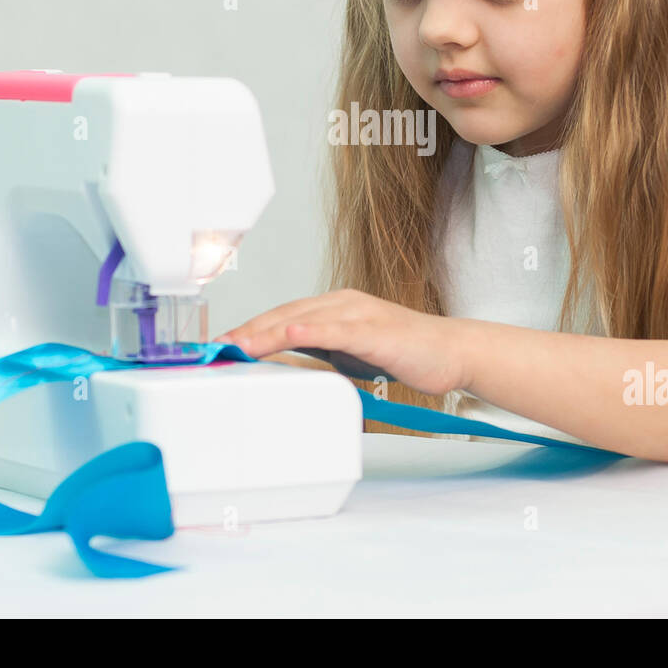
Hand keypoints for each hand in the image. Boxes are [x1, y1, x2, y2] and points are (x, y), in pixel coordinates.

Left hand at [214, 288, 468, 395]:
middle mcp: (342, 304)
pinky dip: (311, 330)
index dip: (250, 328)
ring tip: (239, 345)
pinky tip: (290, 333)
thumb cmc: (403, 352)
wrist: (450, 352)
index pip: (282, 315)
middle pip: (284, 313)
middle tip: (218, 347)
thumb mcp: (350, 354)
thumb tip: (285, 362)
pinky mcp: (374, 330)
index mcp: (334, 308)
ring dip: (267, 332)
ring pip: (303, 319)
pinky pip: (337, 330)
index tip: (223, 345)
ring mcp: (358, 314)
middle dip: (248, 330)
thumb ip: (319, 352)